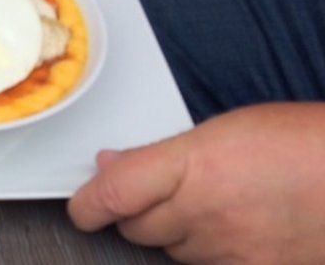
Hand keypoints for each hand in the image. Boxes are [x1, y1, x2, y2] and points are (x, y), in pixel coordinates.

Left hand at [68, 103, 324, 263]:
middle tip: (159, 193)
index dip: (87, 203)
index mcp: (193, 165)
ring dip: (173, 234)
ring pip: (170, 253)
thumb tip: (110, 166)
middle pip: (136, 228)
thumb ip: (159, 155)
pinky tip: (229, 232)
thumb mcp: (222, 131)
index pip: (113, 194)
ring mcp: (232, 251)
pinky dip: (205, 255)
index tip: (83, 204)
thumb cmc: (300, 143)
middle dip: (136, 213)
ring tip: (211, 206)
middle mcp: (206, 212)